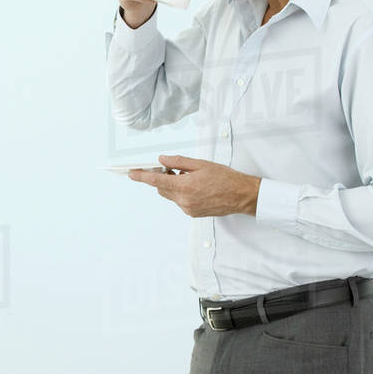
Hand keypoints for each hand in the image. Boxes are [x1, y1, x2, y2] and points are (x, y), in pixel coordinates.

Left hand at [128, 155, 261, 216]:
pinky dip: (181, 192)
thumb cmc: (225, 178)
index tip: (131, 173)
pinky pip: (179, 201)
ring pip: (170, 195)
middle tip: (170, 167)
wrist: (241, 196)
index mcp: (185, 186)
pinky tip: (195, 187)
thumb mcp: (201, 164)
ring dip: (173, 185)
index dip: (141, 176)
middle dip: (162, 177)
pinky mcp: (192, 213)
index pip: (156, 180)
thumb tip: (162, 160)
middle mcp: (184, 200)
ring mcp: (187, 208)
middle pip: (161, 188)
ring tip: (188, 176)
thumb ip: (179, 162)